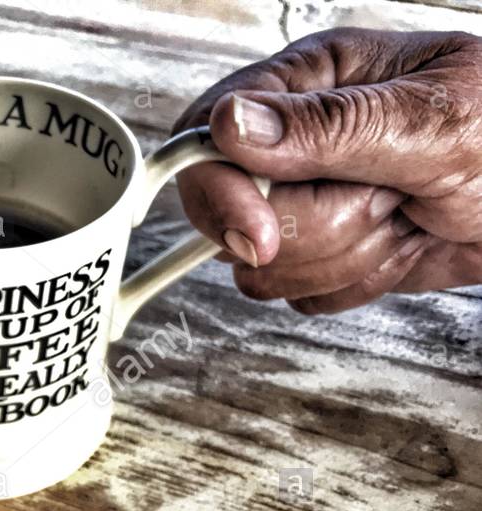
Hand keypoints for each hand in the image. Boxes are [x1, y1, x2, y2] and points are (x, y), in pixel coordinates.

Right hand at [174, 29, 481, 313]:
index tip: (259, 235)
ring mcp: (306, 200)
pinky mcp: (323, 252)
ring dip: (346, 255)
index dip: (220, 193)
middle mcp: (295, 142)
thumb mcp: (436, 123)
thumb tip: (231, 126)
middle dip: (315, 225)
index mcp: (312, 82)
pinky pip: (300, 295)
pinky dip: (359, 283)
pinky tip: (404, 244)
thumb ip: (330, 127)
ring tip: (407, 215)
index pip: (207, 137)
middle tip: (385, 200)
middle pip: (234, 215)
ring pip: (266, 267)